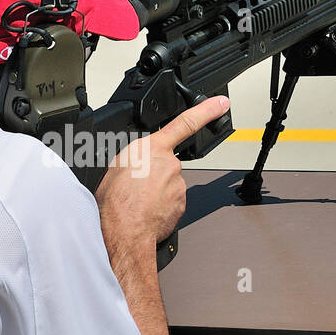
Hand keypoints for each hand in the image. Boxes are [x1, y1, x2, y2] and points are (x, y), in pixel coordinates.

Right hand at [96, 96, 230, 251]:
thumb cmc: (115, 201)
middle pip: (167, 164)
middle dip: (154, 174)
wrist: (124, 230)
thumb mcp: (114, 166)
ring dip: (156, 191)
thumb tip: (135, 163)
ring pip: (169, 184)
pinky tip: (146, 210)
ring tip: (138, 201)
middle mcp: (169, 163)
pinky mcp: (181, 203)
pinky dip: (161, 205)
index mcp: (151, 148)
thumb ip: (134, 158)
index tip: (221, 104)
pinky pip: (171, 201)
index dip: (206, 111)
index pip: (185, 122)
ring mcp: (178, 184)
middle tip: (135, 187)